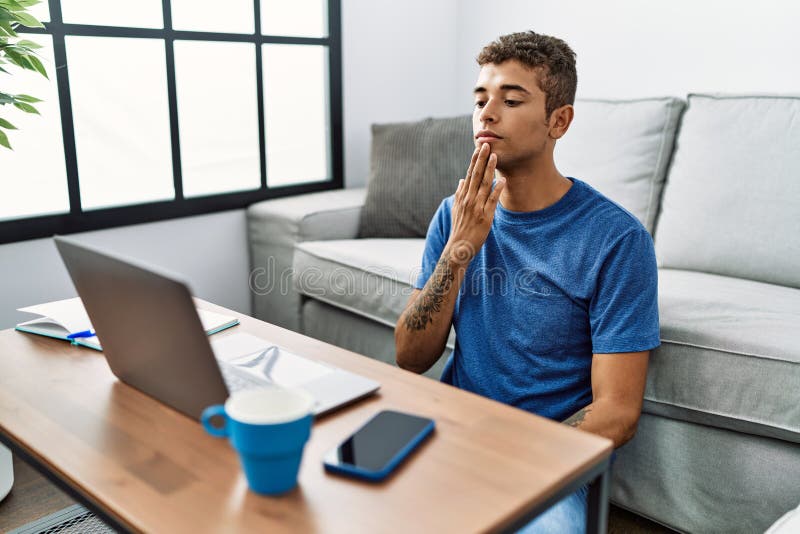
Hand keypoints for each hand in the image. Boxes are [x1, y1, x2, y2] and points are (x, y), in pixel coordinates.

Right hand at [446, 143, 505, 263]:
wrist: (459, 248)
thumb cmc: (459, 229)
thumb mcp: (456, 210)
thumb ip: (459, 194)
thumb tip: (461, 180)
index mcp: (463, 196)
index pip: (469, 174)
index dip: (474, 161)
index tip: (479, 148)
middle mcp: (469, 200)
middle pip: (476, 176)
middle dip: (481, 160)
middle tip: (487, 145)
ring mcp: (476, 208)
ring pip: (484, 185)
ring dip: (489, 170)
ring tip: (495, 157)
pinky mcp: (485, 217)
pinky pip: (491, 201)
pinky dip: (497, 191)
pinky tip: (502, 181)